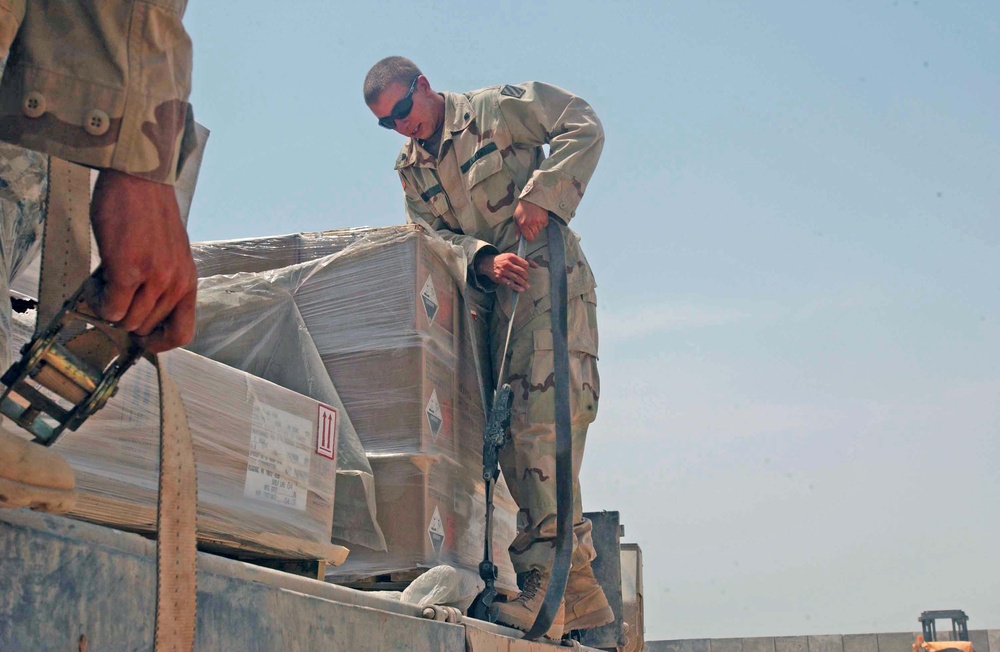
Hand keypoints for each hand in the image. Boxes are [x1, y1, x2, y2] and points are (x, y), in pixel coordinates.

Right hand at [89, 169, 197, 352]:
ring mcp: (154, 278)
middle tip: (112, 293)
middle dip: (124, 316)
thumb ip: (162, 281)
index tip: (142, 339)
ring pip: (126, 321)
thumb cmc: (148, 212)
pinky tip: (95, 283)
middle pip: (146, 327)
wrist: (139, 179)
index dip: (160, 342)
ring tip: (103, 284)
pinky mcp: (128, 270)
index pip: (183, 332)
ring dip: (108, 308)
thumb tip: (138, 310)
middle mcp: (176, 283)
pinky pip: (110, 308)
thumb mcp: (170, 253)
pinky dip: (97, 301)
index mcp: (188, 280)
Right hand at [476, 252, 538, 291]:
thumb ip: (525, 260)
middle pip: (521, 271)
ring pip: (517, 278)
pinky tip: (521, 289)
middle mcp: (507, 263)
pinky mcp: (500, 278)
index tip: (527, 271)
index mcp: (511, 256)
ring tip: (527, 286)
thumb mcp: (512, 256)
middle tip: (527, 279)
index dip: (527, 269)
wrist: (488, 263)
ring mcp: (503, 271)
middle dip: (526, 277)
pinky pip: (510, 284)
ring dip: (523, 283)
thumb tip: (537, 266)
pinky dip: (517, 287)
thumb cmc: (503, 260)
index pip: (524, 264)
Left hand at [513, 199, 548, 240]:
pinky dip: (542, 222)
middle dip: (533, 231)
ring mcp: (539, 221)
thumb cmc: (523, 208)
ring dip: (537, 226)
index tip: (528, 235)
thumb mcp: (516, 218)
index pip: (529, 238)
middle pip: (535, 235)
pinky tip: (538, 216)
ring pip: (539, 230)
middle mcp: (531, 224)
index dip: (529, 237)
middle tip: (530, 224)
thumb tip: (518, 239)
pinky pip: (544, 225)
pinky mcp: (545, 219)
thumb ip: (517, 229)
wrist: (532, 198)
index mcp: (523, 224)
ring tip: (534, 218)